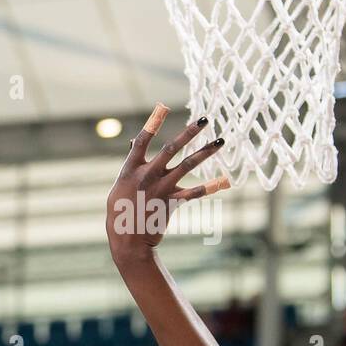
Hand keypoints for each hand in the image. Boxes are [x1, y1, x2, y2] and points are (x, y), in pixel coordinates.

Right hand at [106, 105, 229, 263]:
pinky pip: (195, 193)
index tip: (164, 106)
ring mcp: (161, 189)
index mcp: (131, 168)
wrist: (126, 239)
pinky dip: (210, 186)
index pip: (142, 140)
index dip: (152, 123)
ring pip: (187, 166)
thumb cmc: (120, 210)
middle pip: (171, 148)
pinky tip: (225, 181)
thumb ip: (131, 162)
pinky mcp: (172, 203)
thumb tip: (134, 142)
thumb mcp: (121, 184)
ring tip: (221, 141)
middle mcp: (147, 175)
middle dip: (189, 133)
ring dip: (206, 152)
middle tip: (204, 120)